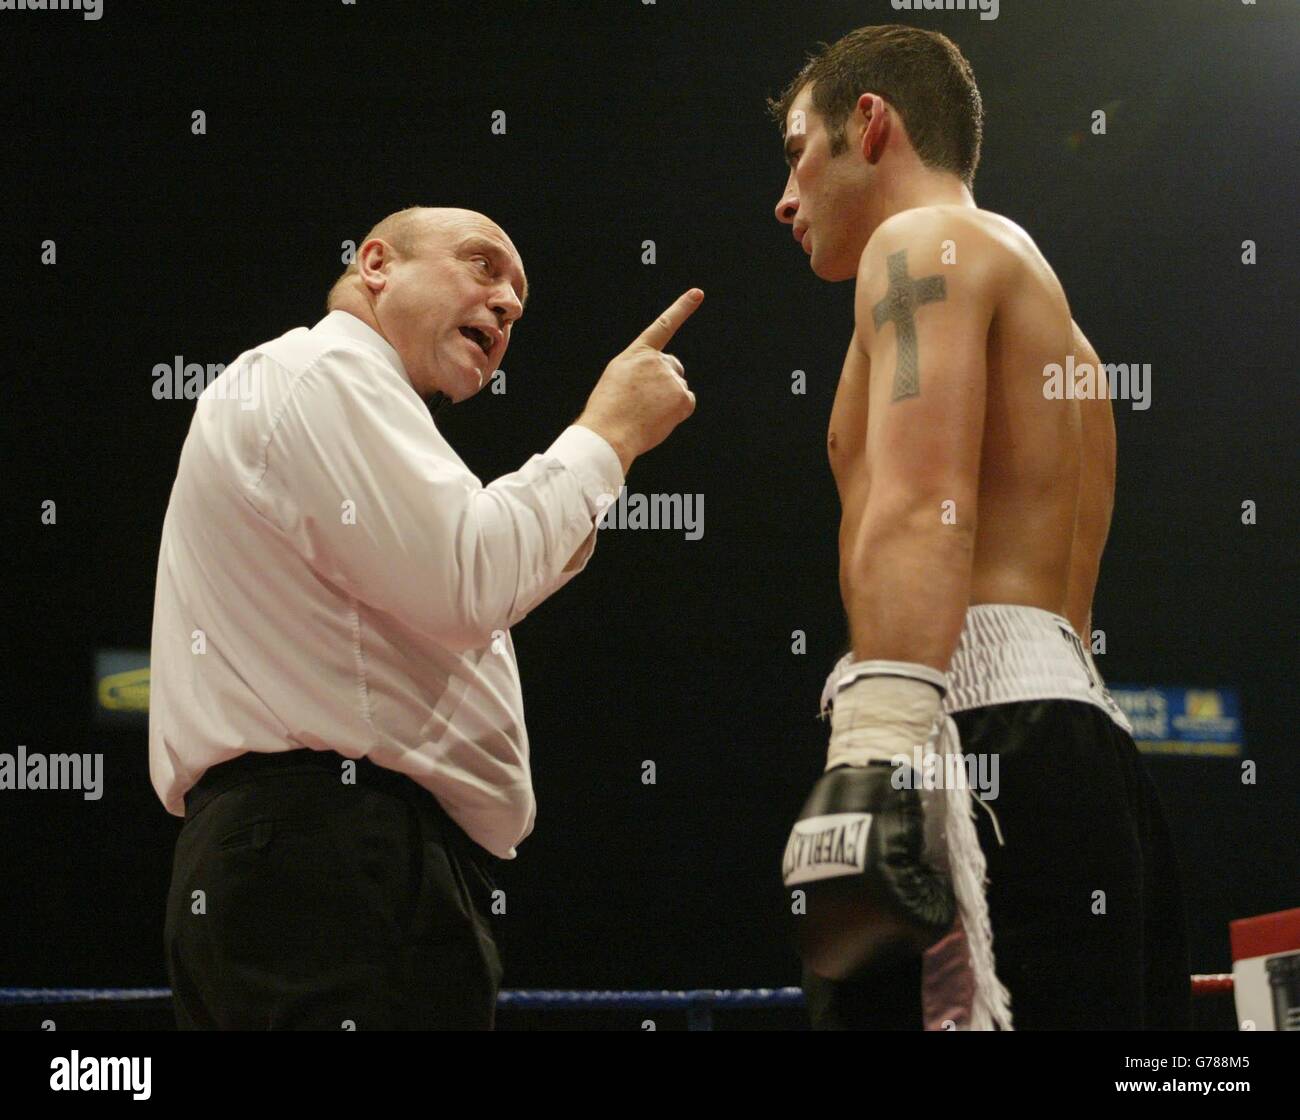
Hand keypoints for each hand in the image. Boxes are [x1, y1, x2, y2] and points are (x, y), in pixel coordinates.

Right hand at [576, 289, 702, 473]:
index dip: (682, 308)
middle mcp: (657, 361)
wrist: (609, 433)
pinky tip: (659, 418)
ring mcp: (671, 378)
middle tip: (644, 400)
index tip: (697, 293)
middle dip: (665, 381)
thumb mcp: (617, 377)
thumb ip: (640, 369)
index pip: (663, 325)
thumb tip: (663, 379)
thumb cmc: (608, 409)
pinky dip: (677, 411)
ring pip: (678, 387)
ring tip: (645, 412)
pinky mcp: (683, 397)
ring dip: (667, 399)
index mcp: (637, 353)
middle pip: (673, 367)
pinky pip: (687, 402)